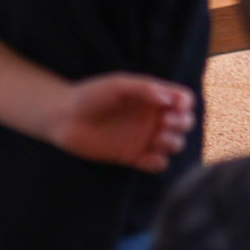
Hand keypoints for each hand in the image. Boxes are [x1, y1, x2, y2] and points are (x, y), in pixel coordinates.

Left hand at [48, 73, 196, 172]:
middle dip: (182, 124)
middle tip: (163, 122)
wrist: (64, 118)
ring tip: (157, 137)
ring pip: (174, 144)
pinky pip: (157, 164)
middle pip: (185, 123)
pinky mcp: (132, 156)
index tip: (174, 106)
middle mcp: (151, 117)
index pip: (183, 100)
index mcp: (152, 97)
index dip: (185, 104)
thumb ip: (145, 89)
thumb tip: (169, 99)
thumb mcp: (118, 84)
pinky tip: (148, 156)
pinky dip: (159, 162)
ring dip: (173, 142)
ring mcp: (143, 138)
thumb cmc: (90, 95)